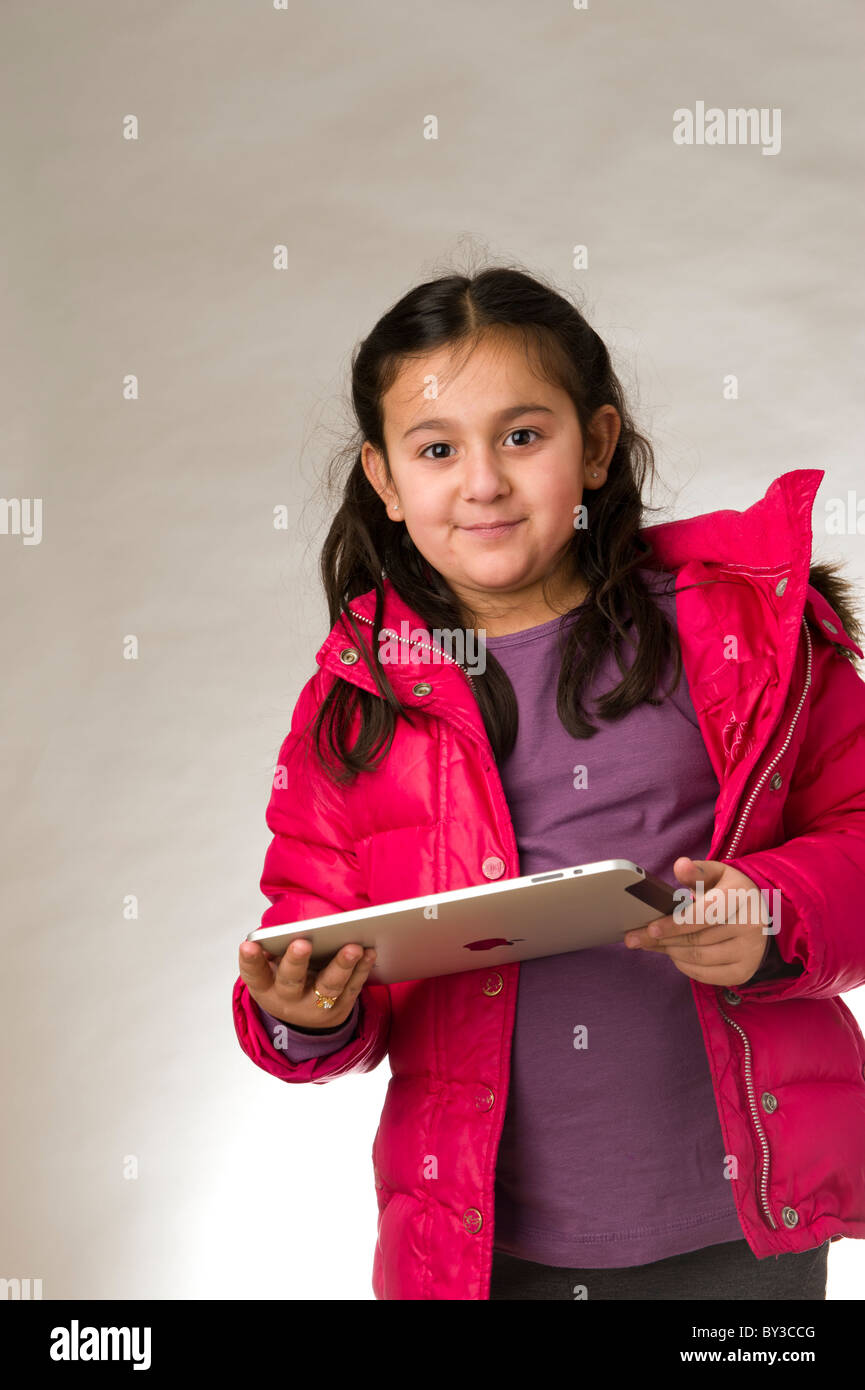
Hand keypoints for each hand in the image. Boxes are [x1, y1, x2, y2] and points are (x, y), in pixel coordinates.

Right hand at [238, 937, 376, 1029]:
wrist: (303, 1020)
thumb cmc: (284, 980)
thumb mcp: (270, 972)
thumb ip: (272, 950)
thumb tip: (280, 930)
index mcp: (265, 987)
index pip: (254, 973)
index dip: (250, 960)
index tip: (247, 945)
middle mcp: (288, 1000)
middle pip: (291, 981)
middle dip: (296, 962)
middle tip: (302, 943)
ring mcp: (315, 1007)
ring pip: (328, 987)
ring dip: (342, 966)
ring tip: (353, 947)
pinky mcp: (339, 1008)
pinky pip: (352, 987)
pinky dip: (362, 969)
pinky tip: (369, 952)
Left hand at [622, 856, 772, 986]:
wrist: (760, 913)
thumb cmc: (729, 890)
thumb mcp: (716, 874)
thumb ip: (696, 872)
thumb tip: (680, 866)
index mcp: (740, 896)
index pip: (703, 914)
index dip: (673, 924)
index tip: (649, 928)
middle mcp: (750, 925)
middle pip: (696, 939)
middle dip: (661, 940)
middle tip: (634, 939)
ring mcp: (750, 951)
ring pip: (699, 958)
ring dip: (670, 952)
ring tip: (653, 944)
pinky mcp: (745, 971)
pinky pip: (707, 975)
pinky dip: (685, 967)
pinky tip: (674, 955)